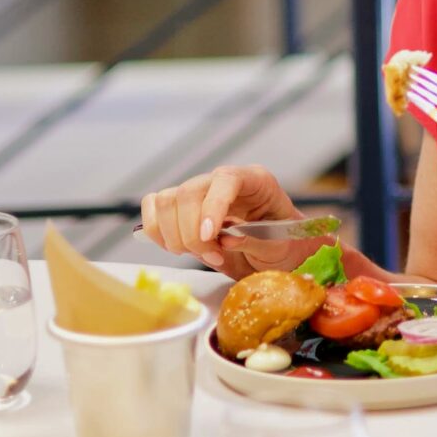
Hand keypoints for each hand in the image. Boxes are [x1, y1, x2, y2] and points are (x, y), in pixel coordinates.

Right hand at [139, 164, 311, 279]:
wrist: (275, 250)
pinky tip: (179, 247)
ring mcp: (199, 192)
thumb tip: (225, 240)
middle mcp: (223, 180)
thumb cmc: (283, 243)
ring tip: (200, 254)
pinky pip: (154, 209)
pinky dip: (158, 232)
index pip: (226, 179)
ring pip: (166, 201)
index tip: (209, 236)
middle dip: (192, 233)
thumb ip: (255, 240)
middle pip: (188, 192)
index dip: (212, 207)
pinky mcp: (180, 207)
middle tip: (213, 257)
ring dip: (175, 236)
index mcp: (255, 180)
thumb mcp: (280, 245)